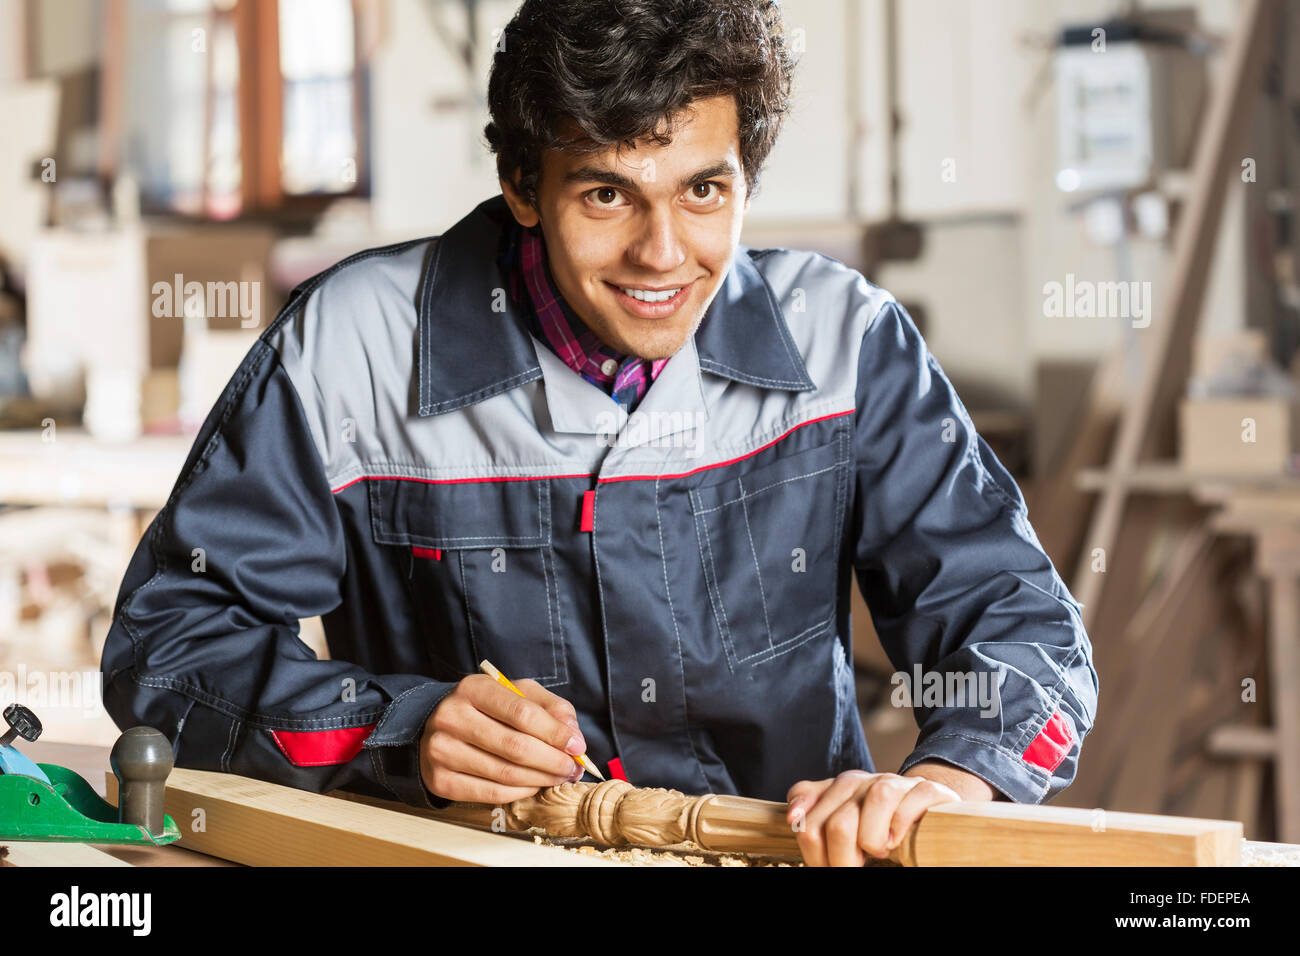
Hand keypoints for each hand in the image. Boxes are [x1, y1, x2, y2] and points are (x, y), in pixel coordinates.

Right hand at [419, 675, 587, 803]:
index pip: (522, 713)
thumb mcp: (517, 693)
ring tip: (558, 777)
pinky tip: (533, 785)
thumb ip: (550, 708)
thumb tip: (573, 737)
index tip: (577, 746)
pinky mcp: (440, 780)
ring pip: (505, 774)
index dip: (555, 733)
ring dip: (541, 779)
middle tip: (572, 768)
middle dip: (553, 761)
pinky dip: (520, 792)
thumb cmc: (486, 708)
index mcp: (473, 689)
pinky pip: (491, 793)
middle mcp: (452, 717)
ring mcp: (442, 750)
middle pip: (516, 747)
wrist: (435, 725)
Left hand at [786, 766, 971, 866]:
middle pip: (838, 823)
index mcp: (836, 790)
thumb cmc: (880, 824)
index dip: (816, 857)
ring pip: (876, 801)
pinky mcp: (926, 790)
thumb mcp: (842, 823)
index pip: (808, 821)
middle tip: (856, 865)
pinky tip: (899, 840)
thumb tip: (793, 817)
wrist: (928, 810)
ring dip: (874, 840)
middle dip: (844, 860)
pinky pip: (908, 805)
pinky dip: (900, 828)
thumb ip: (813, 821)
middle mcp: (861, 781)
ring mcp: (894, 782)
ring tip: (880, 851)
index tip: (828, 866)